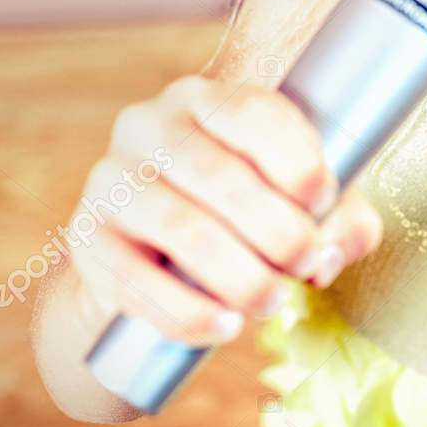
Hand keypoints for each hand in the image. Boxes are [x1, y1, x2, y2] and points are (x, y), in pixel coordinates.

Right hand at [66, 74, 383, 346]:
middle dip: (277, 229)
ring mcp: (111, 181)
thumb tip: (329, 256)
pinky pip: (137, 281)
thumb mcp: (299, 205)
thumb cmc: (243, 216)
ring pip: (181, 228)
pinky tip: (225, 327)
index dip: (296, 161)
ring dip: (238, 275)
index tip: (324, 201)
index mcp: (204, 99)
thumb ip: (339, 222)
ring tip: (273, 300)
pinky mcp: (88, 239)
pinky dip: (188, 312)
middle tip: (306, 263)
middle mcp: (148, 127)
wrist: (152, 252)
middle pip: (219, 176)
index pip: (250, 113)